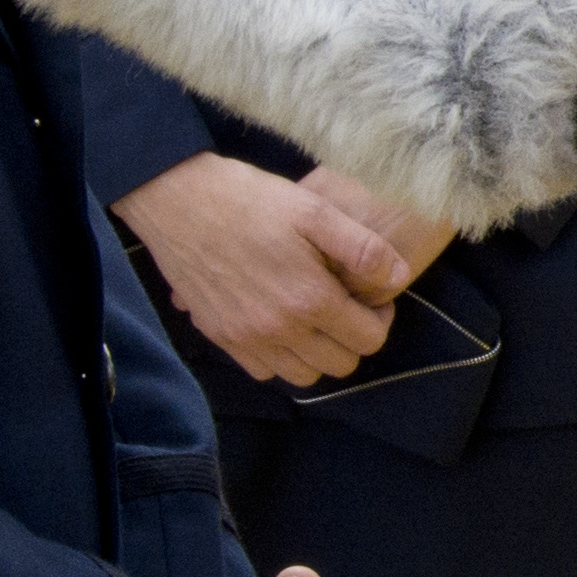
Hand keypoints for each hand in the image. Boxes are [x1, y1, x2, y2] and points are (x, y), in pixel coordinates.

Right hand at [115, 152, 443, 386]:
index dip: (380, 317)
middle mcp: (278, 330)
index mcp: (309, 300)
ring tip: (316, 315)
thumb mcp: (315, 210)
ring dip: (319, 353)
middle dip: (354, 337)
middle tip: (347, 303)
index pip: (369, 339)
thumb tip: (399, 278)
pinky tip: (281, 322)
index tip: (371, 294)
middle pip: (340, 365)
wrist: (177, 199)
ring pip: (303, 376)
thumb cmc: (249, 199)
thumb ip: (363, 249)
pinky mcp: (219, 337)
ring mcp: (245, 339)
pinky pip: (263, 371)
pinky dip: (280, 357)